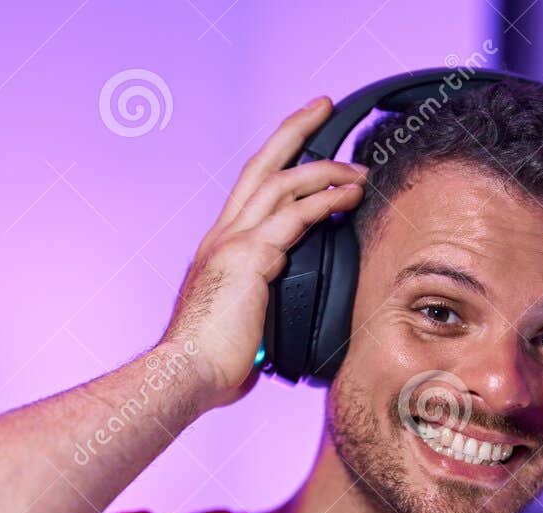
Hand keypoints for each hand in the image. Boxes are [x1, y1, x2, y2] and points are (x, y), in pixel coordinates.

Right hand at [161, 97, 366, 408]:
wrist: (185, 375)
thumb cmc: (209, 367)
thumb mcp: (243, 331)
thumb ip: (262, 316)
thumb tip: (280, 332)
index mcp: (219, 251)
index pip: (251, 194)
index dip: (278, 165)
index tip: (303, 149)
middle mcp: (222, 236)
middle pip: (260, 165)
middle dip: (294, 131)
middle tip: (322, 106)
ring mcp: (232, 242)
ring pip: (281, 182)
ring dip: (324, 169)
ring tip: (358, 172)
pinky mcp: (248, 257)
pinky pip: (295, 215)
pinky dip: (325, 200)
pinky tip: (349, 198)